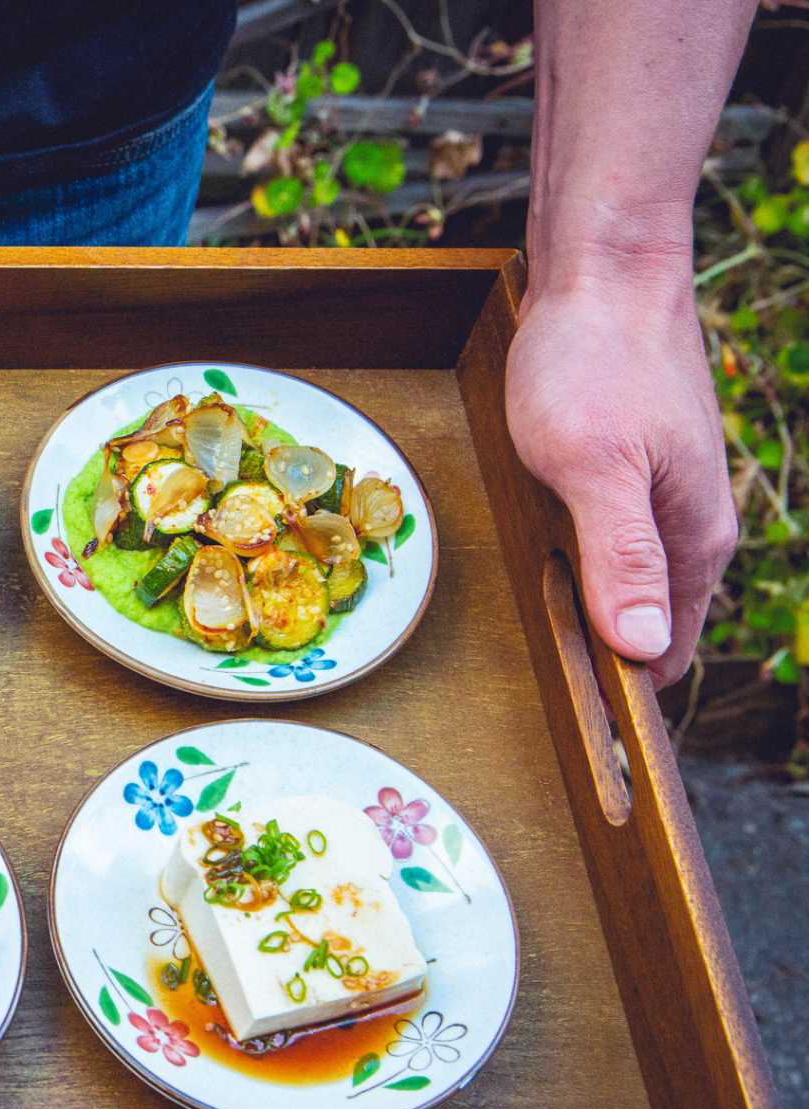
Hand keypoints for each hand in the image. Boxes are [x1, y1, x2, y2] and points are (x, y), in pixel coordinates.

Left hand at [505, 278, 735, 685]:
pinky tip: (534, 554)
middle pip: (645, 620)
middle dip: (595, 654)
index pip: (666, 650)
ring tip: (529, 627)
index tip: (572, 726)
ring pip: (625, 576)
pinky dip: (572, 555)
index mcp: (692, 538)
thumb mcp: (594, 468)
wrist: (605, 269)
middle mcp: (688, 523)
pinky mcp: (632, 463)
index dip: (622, 694)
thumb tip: (642, 647)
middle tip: (532, 685)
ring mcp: (662, 491)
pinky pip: (606, 534)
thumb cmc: (594, 362)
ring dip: (581, 604)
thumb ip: (620, 558)